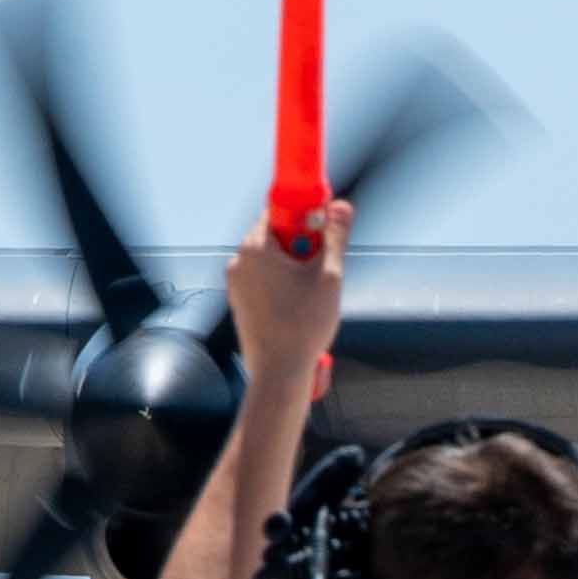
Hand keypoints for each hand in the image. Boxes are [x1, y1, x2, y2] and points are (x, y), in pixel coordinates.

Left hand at [227, 199, 351, 389]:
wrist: (279, 372)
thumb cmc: (303, 325)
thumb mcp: (329, 276)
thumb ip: (335, 237)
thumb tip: (342, 206)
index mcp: (256, 247)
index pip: (278, 211)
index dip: (304, 216)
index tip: (322, 228)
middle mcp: (239, 261)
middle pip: (273, 237)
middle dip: (300, 246)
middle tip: (321, 266)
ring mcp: (235, 284)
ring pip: (268, 262)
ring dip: (291, 268)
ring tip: (310, 293)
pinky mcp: (238, 304)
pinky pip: (261, 283)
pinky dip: (279, 287)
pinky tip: (296, 308)